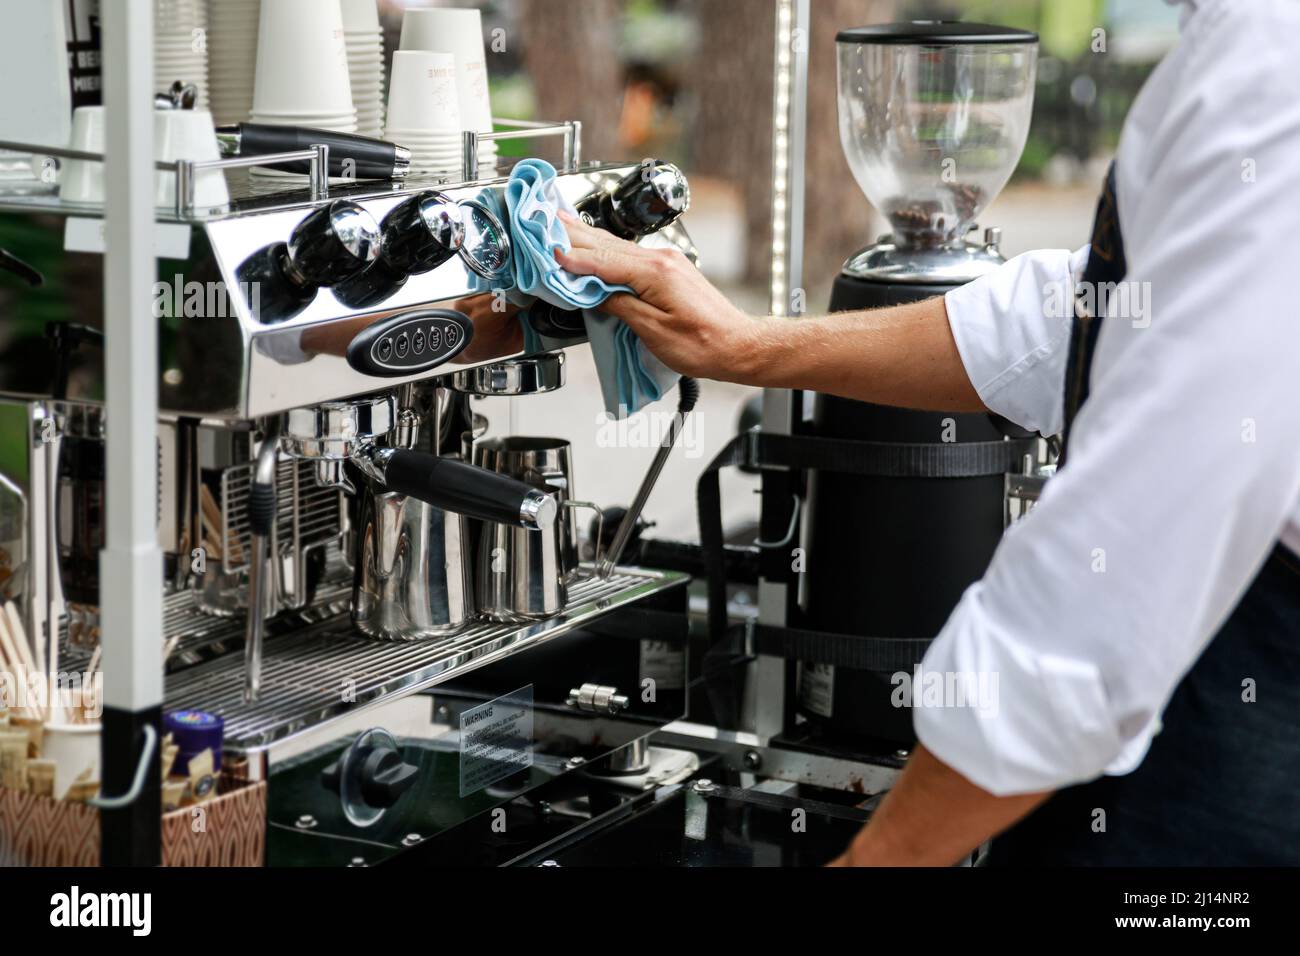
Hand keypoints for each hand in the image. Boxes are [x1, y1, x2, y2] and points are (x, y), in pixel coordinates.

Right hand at [555, 211, 762, 381]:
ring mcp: (665, 262)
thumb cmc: (702, 344)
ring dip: (586, 238)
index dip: (572, 258)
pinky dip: (604, 251)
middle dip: (572, 234)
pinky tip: (593, 249)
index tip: (547, 252)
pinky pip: (627, 255)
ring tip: (560, 226)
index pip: (602, 261)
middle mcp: (660, 259)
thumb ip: (620, 307)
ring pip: (616, 246)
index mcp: (655, 272)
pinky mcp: (668, 270)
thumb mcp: (653, 331)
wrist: (736, 345)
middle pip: (606, 244)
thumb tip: (594, 295)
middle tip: (544, 222)